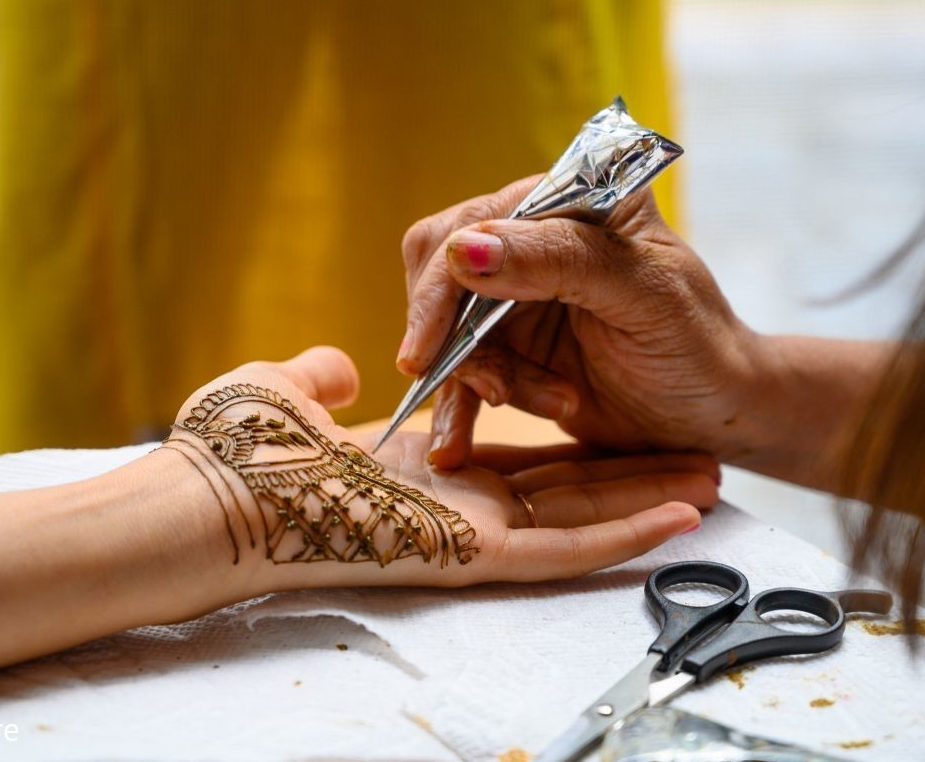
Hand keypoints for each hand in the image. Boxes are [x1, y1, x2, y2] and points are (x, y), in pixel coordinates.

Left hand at [160, 346, 716, 596]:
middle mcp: (453, 507)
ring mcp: (467, 536)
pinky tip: (684, 517)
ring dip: (648, 503)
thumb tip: (344, 368)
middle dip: (633, 474)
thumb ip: (325, 379)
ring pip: (579, 520)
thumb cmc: (236, 446)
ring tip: (714, 476)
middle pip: (564, 489)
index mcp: (421, 472)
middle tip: (698, 451)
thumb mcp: (290, 393)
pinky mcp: (472, 555)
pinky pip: (561, 548)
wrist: (211, 494)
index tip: (610, 391)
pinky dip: (624, 535)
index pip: (511, 453)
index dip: (568, 431)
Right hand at [399, 176, 769, 468]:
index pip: (474, 223)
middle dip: (452, 337)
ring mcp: (516, 292)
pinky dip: (459, 406)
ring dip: (478, 377)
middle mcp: (535, 236)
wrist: (716, 414)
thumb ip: (558, 261)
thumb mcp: (644, 296)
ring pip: (447, 329)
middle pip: (442, 272)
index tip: (425, 349)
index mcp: (571, 198)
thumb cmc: (700, 347)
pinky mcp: (509, 344)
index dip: (441, 285)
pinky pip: (459, 369)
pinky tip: (459, 443)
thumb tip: (463, 249)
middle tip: (490, 390)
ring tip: (552, 405)